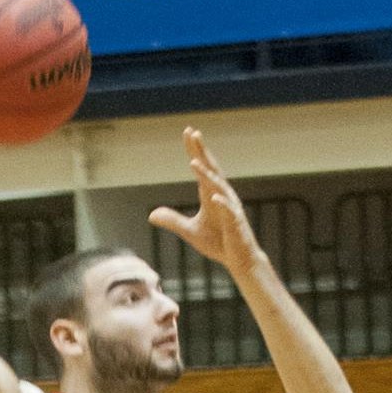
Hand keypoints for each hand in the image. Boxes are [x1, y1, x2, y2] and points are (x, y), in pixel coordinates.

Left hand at [149, 127, 263, 275]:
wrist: (239, 260)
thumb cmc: (218, 243)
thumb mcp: (190, 231)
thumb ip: (173, 221)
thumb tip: (151, 215)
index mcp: (211, 195)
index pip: (202, 168)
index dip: (195, 151)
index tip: (188, 132)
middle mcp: (221, 196)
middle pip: (211, 169)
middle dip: (202, 152)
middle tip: (194, 133)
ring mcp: (230, 209)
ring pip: (218, 187)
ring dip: (207, 175)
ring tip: (194, 163)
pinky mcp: (235, 224)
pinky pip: (228, 211)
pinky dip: (221, 203)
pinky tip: (213, 197)